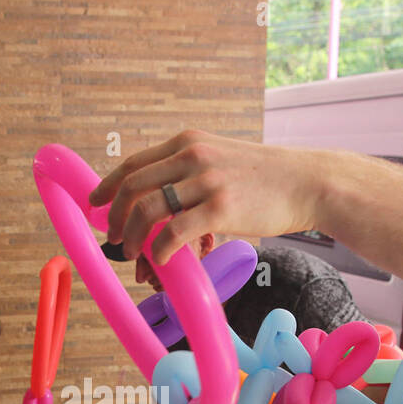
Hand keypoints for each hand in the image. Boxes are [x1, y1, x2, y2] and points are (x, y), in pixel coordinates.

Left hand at [90, 130, 325, 264]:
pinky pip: (175, 233)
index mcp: (188, 142)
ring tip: (133, 254)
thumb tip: (161, 203)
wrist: (308, 181)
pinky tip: (162, 261)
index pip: (134, 163)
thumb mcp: (221, 158)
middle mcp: (192, 156)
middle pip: (132, 187)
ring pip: (147, 211)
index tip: (94, 204)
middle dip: (113, 217)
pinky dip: (161, 251)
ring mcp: (206, 181)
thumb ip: (190, 172)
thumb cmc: (266, 178)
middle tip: (112, 239)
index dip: (107, 186)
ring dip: (132, 237)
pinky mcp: (221, 208)